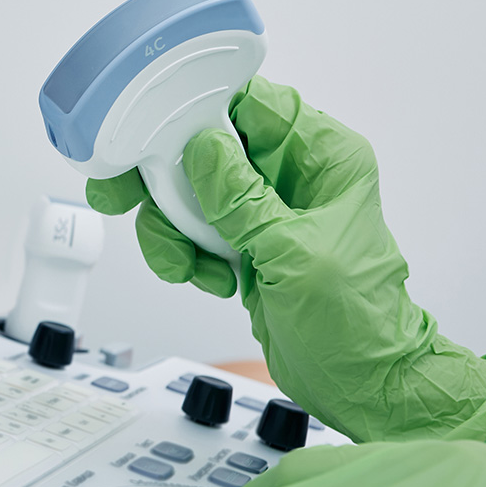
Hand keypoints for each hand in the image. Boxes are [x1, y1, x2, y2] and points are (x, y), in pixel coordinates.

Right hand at [88, 77, 485, 442]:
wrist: (359, 383)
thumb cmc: (356, 322)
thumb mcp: (294, 253)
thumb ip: (242, 199)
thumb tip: (203, 148)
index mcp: (322, 157)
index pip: (253, 103)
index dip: (200, 109)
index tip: (156, 129)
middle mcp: (293, 175)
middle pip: (207, 146)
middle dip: (165, 177)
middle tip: (127, 195)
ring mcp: (265, 210)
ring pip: (190, 193)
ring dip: (173, 228)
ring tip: (189, 263)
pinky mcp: (245, 243)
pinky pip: (192, 231)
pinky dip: (186, 255)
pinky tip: (214, 279)